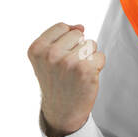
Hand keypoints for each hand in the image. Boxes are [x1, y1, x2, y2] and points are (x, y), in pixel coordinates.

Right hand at [27, 22, 105, 136]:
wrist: (62, 111)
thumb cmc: (57, 81)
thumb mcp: (47, 57)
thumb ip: (60, 36)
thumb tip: (81, 26)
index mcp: (37, 48)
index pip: (62, 27)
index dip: (67, 41)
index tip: (59, 58)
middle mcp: (50, 54)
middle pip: (78, 34)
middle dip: (78, 48)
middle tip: (69, 68)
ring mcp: (68, 61)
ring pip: (91, 44)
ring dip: (88, 57)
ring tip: (77, 73)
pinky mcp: (86, 69)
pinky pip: (100, 56)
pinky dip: (97, 66)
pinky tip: (86, 78)